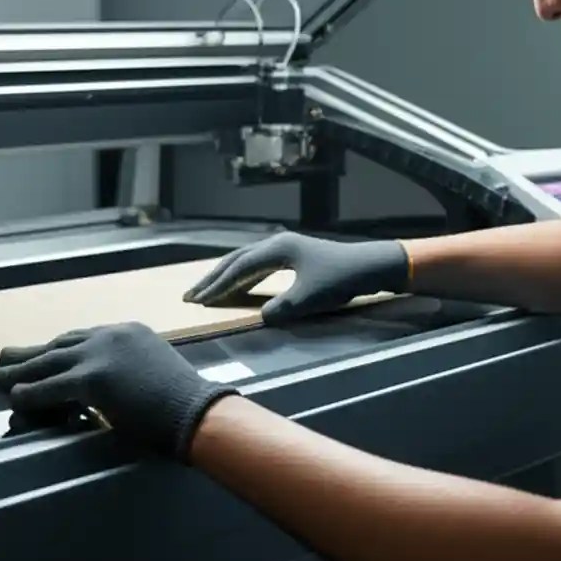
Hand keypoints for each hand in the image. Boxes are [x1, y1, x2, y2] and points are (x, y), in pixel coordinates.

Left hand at [0, 323, 238, 460]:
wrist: (198, 413)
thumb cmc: (186, 405)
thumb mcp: (156, 375)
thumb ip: (132, 373)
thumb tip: (113, 390)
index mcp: (129, 332)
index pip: (84, 337)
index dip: (60, 350)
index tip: (43, 357)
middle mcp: (112, 335)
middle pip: (62, 343)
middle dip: (33, 354)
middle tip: (6, 358)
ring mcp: (101, 354)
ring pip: (50, 361)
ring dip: (21, 371)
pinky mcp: (93, 378)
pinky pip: (51, 386)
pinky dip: (30, 393)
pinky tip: (15, 398)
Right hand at [183, 232, 410, 323]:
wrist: (370, 266)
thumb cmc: (340, 280)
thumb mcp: (308, 299)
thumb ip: (281, 309)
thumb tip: (262, 317)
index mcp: (277, 249)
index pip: (239, 268)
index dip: (217, 285)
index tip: (198, 299)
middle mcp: (278, 243)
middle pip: (236, 259)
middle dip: (213, 278)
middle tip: (190, 294)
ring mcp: (286, 247)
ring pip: (246, 260)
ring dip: (226, 275)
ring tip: (207, 290)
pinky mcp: (294, 254)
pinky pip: (259, 264)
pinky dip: (243, 275)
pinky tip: (238, 284)